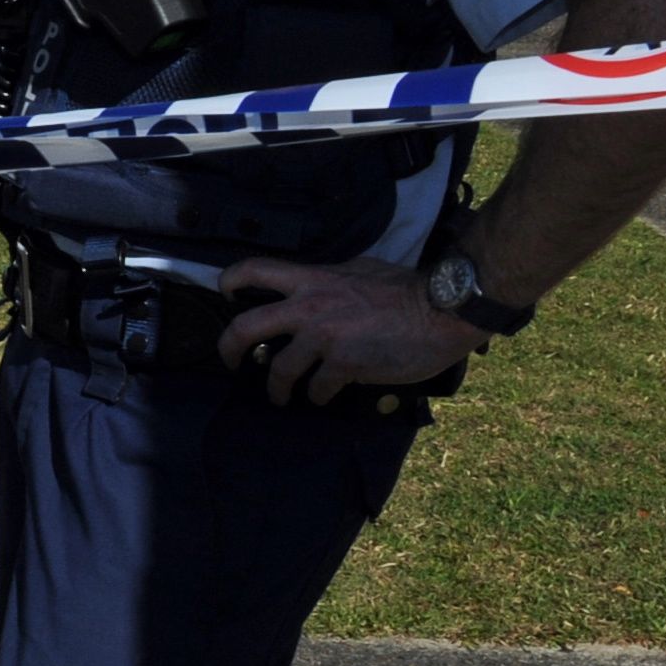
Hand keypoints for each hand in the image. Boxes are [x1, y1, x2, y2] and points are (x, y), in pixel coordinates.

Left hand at [215, 252, 481, 403]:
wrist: (442, 310)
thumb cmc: (407, 290)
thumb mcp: (361, 271)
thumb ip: (331, 280)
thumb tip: (317, 287)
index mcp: (312, 279)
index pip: (255, 270)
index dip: (230, 281)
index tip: (224, 293)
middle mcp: (309, 306)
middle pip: (246, 326)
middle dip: (228, 348)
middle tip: (230, 361)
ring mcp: (324, 336)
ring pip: (279, 369)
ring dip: (277, 387)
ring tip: (280, 395)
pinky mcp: (344, 364)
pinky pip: (318, 387)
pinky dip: (318, 395)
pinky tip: (323, 396)